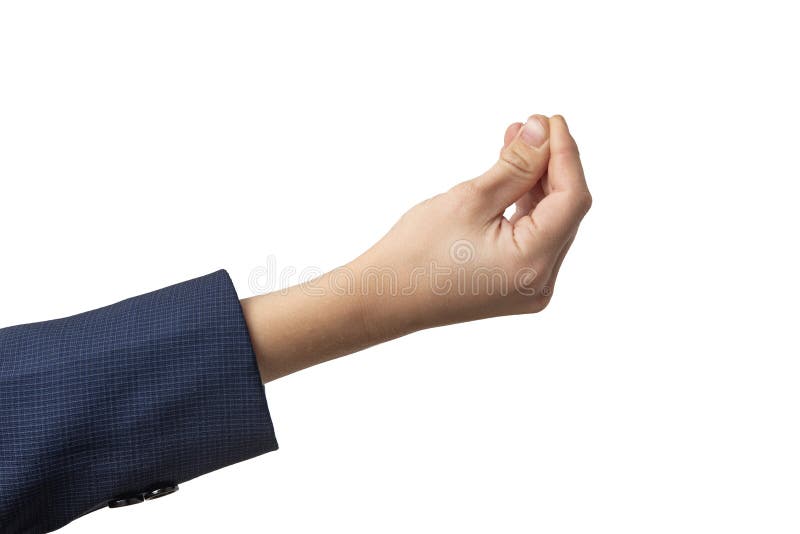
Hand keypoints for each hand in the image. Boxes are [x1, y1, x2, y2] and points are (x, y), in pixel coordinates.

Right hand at [242, 114, 591, 381]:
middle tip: (529, 125)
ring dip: (536, 181)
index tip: (549, 120)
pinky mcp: (515, 284)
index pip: (572, 199)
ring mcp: (529, 288)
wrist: (383, 297)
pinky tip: (510, 176)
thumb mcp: (470, 199)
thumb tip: (544, 131)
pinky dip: (524, 205)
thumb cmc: (417, 251)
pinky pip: (532, 237)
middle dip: (549, 164)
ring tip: (515, 141)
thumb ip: (515, 165)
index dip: (565, 154)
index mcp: (531, 264)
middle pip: (564, 211)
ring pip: (549, 222)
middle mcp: (540, 282)